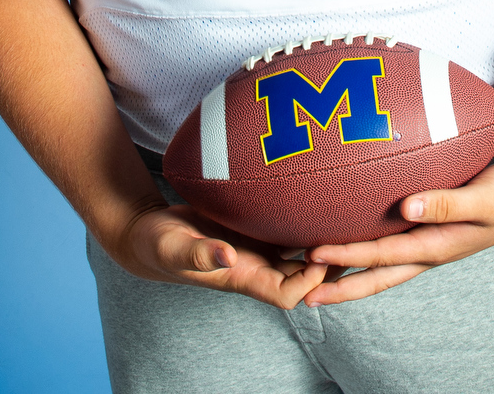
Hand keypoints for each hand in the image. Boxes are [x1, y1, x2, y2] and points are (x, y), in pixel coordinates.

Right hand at [108, 200, 328, 309]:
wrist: (146, 232)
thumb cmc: (157, 244)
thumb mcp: (173, 248)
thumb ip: (199, 255)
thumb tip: (228, 257)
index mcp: (240, 277)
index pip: (287, 294)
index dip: (308, 282)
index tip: (318, 254)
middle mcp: (253, 265)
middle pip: (302, 277)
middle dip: (327, 262)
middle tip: (347, 233)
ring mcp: (254, 247)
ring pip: (296, 253)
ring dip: (318, 241)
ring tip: (342, 215)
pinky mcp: (250, 228)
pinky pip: (283, 230)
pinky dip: (300, 221)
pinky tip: (313, 199)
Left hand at [302, 159, 493, 305]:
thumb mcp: (483, 199)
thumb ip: (448, 203)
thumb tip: (407, 207)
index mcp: (436, 247)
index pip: (381, 256)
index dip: (346, 257)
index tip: (313, 254)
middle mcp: (426, 251)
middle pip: (374, 276)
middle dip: (338, 285)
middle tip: (299, 291)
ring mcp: (426, 244)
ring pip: (379, 266)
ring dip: (347, 272)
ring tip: (310, 272)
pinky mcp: (427, 230)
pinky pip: (389, 246)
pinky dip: (365, 249)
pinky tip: (346, 236)